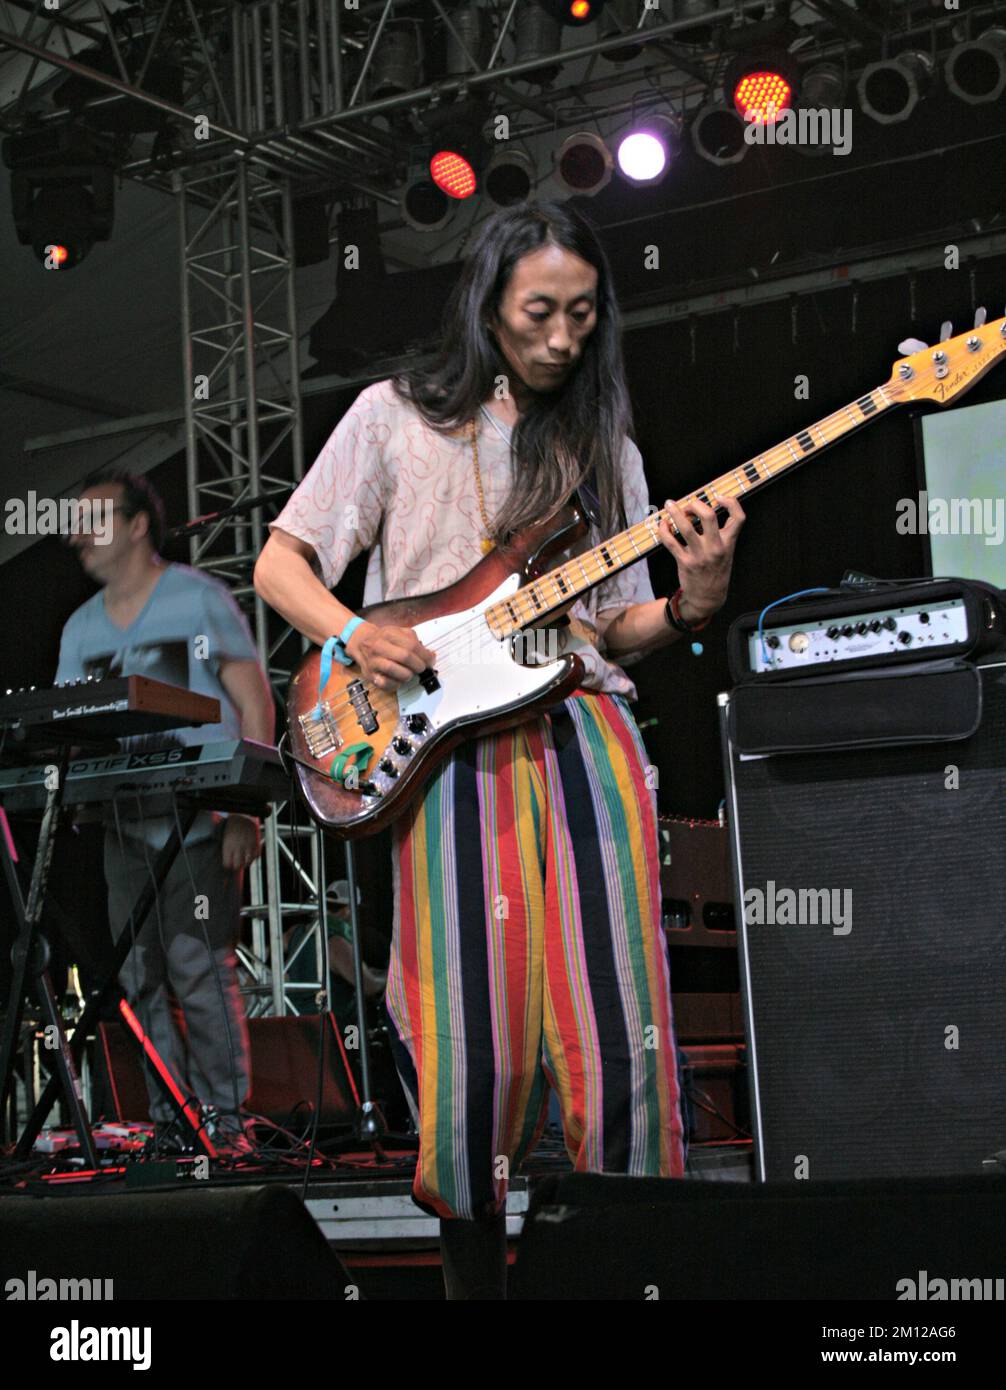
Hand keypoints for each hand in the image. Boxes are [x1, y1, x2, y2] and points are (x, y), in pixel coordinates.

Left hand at [222, 815, 261, 870]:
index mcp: (228, 846)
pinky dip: (254, 856)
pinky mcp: (255, 842)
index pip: (227, 864)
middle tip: (237, 864)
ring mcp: (247, 845)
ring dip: (246, 863)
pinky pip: (256, 855)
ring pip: (248, 862)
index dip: (228, 866)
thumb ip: (227, 851)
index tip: (229, 865)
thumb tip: (228, 863)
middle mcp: (238, 847)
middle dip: (237, 866)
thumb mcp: (225, 839)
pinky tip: (251, 854)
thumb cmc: (232, 828)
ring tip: (245, 861)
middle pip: (238, 865)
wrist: (242, 816)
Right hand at [344, 621, 436, 693]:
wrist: (361, 643)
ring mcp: (373, 662)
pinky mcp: (370, 675)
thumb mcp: (398, 632)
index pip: (412, 646)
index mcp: (388, 634)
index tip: (431, 661)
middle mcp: (379, 646)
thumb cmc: (384, 639)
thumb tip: (431, 656)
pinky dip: (397, 683)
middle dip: (418, 665)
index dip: (425, 655)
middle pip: (406, 657)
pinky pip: (388, 684)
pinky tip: (398, 678)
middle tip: (421, 668)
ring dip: (409, 675)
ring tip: (409, 672)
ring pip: (398, 672)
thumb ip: (415, 642)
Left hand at [656, 494, 745, 622]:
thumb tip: (703, 510)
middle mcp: (716, 547)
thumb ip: (722, 534)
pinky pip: (670, 541)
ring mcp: (700, 555)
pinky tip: (663, 525)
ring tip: (669, 505)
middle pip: (708, 516)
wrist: (708, 597)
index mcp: (729, 543)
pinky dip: (664, 530)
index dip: (731, 502)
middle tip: (688, 504)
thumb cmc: (716, 570)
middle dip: (695, 504)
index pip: (738, 518)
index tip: (719, 496)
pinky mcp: (685, 562)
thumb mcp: (727, 552)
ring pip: (685, 527)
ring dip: (675, 512)